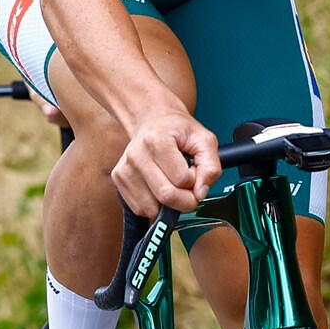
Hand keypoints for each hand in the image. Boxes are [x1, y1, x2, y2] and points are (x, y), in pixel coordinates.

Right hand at [111, 97, 219, 217]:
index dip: (195, 181)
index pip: (183, 180)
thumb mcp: (204, 140)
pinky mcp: (118, 179)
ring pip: (151, 208)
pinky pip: (139, 209)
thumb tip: (201, 193)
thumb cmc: (178, 130)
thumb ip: (211, 167)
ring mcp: (124, 168)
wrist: (152, 119)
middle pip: (166, 197)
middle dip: (184, 199)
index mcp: (157, 141)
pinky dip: (153, 205)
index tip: (193, 171)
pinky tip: (156, 187)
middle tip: (187, 186)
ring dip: (167, 204)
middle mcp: (136, 155)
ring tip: (169, 182)